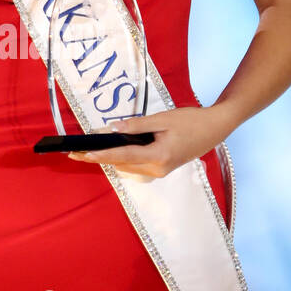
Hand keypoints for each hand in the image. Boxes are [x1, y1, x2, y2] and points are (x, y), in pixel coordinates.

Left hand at [66, 105, 228, 178]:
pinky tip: (111, 151)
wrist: (215, 129)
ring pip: (127, 166)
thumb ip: (137, 125)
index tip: (83, 154)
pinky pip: (136, 165)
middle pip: (121, 164)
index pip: (123, 156)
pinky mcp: (161, 168)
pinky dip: (122, 159)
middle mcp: (157, 168)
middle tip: (76, 153)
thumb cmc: (191, 121)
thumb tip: (114, 128)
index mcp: (159, 156)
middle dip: (99, 158)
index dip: (101, 155)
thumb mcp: (163, 119)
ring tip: (87, 152)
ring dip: (109, 159)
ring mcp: (160, 171)